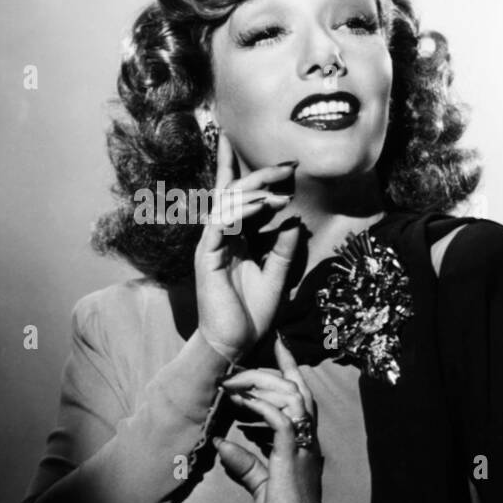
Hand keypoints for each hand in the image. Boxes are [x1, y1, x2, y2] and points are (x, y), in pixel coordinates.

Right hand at [195, 130, 300, 362]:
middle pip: (233, 193)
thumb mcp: (276, 275)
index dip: (248, 173)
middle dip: (259, 175)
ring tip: (282, 190)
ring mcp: (211, 245)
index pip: (238, 198)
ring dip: (257, 193)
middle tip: (288, 164)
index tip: (274, 157)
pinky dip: (243, 211)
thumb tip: (294, 222)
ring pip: (227, 204)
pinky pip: (222, 224)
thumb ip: (283, 249)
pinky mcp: (207, 257)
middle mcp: (220, 237)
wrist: (235, 344)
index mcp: (234, 239)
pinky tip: (264, 205)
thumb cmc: (251, 313)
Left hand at [214, 337, 322, 502]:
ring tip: (235, 380)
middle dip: (274, 368)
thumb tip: (221, 443)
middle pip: (298, 389)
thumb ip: (246, 462)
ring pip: (291, 397)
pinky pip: (280, 419)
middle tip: (247, 357)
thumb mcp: (260, 483)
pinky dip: (260, 405)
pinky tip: (241, 400)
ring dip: (261, 384)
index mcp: (303, 443)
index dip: (290, 370)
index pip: (300, 398)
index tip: (277, 345)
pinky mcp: (292, 456)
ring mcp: (303, 446)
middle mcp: (308, 439)